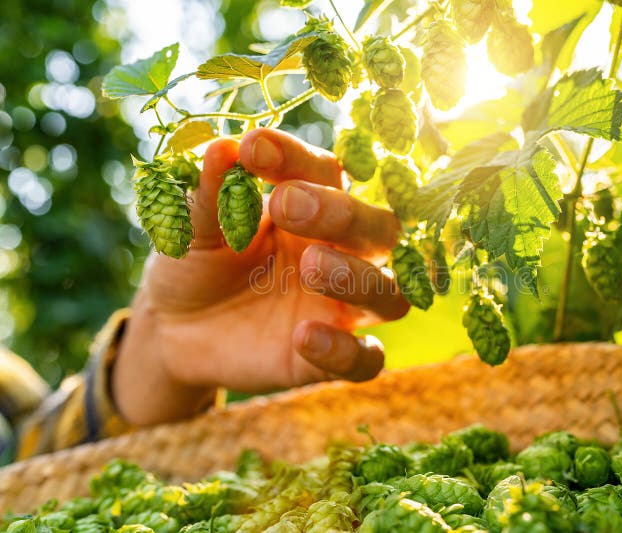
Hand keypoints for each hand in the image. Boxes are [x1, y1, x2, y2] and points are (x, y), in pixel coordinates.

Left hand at [112, 129, 407, 425]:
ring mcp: (340, 308)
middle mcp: (340, 253)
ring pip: (389, 294)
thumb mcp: (194, 229)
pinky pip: (365, 358)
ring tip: (310, 265)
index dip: (295, 158)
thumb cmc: (197, 263)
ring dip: (357, 277)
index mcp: (313, 207)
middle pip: (380, 229)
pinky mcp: (330, 358)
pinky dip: (346, 350)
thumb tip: (222, 148)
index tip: (253, 148)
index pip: (325, 173)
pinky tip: (304, 337)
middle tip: (287, 205)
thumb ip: (211, 194)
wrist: (174, 330)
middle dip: (342, 214)